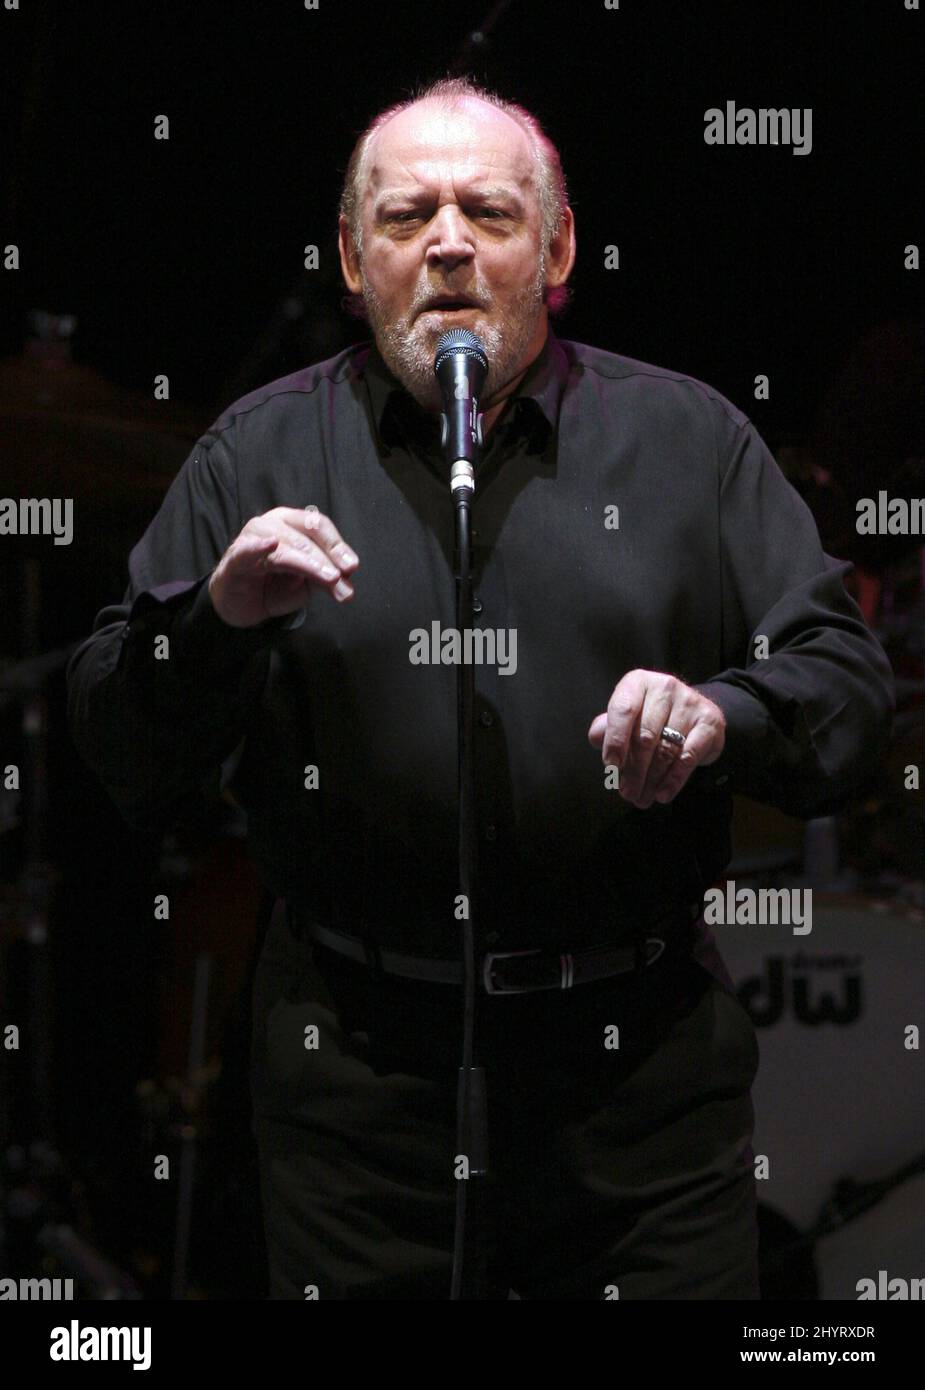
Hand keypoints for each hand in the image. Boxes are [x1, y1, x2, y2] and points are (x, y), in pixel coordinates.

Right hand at [208, 506, 359, 627]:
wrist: (242, 606)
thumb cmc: (274, 586)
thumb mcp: (307, 584)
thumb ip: (326, 579)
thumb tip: (347, 583)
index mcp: (292, 523)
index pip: (318, 527)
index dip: (336, 545)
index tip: (351, 567)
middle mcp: (272, 525)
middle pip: (305, 536)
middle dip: (326, 560)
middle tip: (340, 581)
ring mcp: (251, 539)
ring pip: (284, 547)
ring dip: (308, 563)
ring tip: (327, 578)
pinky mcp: (235, 559)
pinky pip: (247, 551)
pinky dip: (259, 547)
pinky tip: (271, 545)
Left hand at [587, 669, 725, 807]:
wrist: (695, 715)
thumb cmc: (651, 718)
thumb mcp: (628, 717)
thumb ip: (608, 727)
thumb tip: (597, 738)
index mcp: (638, 682)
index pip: (623, 710)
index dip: (615, 741)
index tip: (611, 767)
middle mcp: (665, 687)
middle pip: (645, 736)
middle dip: (634, 770)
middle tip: (627, 793)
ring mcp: (690, 702)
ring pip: (666, 749)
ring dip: (652, 780)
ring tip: (642, 799)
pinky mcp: (710, 721)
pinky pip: (688, 756)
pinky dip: (673, 780)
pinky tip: (663, 794)